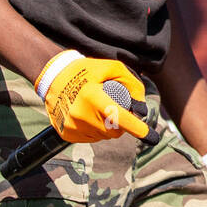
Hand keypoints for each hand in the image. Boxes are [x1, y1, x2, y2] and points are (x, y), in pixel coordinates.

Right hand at [35, 51, 158, 144]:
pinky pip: (90, 138)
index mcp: (93, 97)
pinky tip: (88, 116)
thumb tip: (141, 105)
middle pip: (115, 131)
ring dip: (108, 127)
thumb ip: (131, 83)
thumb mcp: (111, 68)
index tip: (152, 138)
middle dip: (121, 123)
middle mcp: (82, 115)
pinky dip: (95, 130)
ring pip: (103, 137)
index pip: (121, 118)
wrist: (53, 78)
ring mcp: (73, 127)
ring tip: (98, 109)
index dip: (138, 128)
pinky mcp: (67, 134)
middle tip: (115, 108)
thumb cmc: (86, 71)